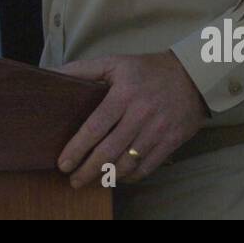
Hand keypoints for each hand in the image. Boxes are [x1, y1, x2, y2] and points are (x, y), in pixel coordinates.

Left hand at [55, 51, 208, 188]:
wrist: (193, 76)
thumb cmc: (147, 69)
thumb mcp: (114, 62)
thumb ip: (82, 70)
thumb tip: (50, 73)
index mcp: (123, 94)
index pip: (94, 127)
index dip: (77, 149)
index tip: (63, 163)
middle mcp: (140, 114)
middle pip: (108, 151)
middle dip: (87, 170)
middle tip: (74, 180)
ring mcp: (157, 130)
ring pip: (127, 163)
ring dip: (107, 176)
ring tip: (93, 180)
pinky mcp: (171, 141)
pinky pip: (147, 167)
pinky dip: (130, 176)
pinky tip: (118, 176)